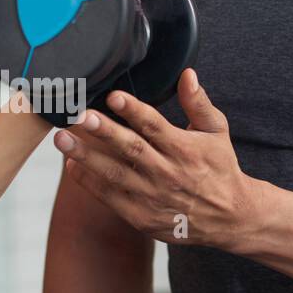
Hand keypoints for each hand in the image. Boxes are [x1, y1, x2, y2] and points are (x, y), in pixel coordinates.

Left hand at [54, 69, 261, 249]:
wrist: (229, 218)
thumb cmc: (219, 168)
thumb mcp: (216, 132)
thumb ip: (198, 103)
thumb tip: (187, 74)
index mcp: (185, 149)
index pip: (156, 127)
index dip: (134, 111)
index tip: (114, 97)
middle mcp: (167, 173)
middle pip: (130, 149)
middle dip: (102, 132)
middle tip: (78, 116)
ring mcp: (152, 197)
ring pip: (114, 174)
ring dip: (86, 156)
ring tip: (62, 139)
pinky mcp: (141, 217)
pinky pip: (110, 197)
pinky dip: (90, 183)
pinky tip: (71, 166)